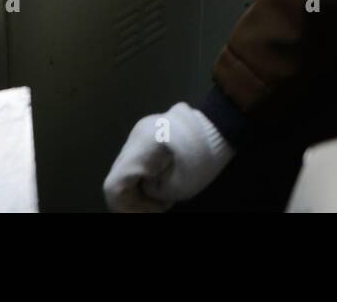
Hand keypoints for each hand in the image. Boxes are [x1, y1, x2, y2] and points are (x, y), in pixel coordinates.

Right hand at [103, 103, 233, 212]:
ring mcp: (140, 129)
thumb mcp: (178, 187)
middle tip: (158, 207)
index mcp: (140, 147)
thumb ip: (152, 194)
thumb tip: (144, 195)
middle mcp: (135, 135)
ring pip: (126, 167)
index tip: (152, 212)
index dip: (125, 208)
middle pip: (118, 175)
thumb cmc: (204, 156)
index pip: (113, 185)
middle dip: (133, 199)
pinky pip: (136, 158)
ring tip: (162, 194)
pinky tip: (162, 180)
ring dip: (139, 186)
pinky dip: (144, 175)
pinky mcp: (148, 130)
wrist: (222, 125)